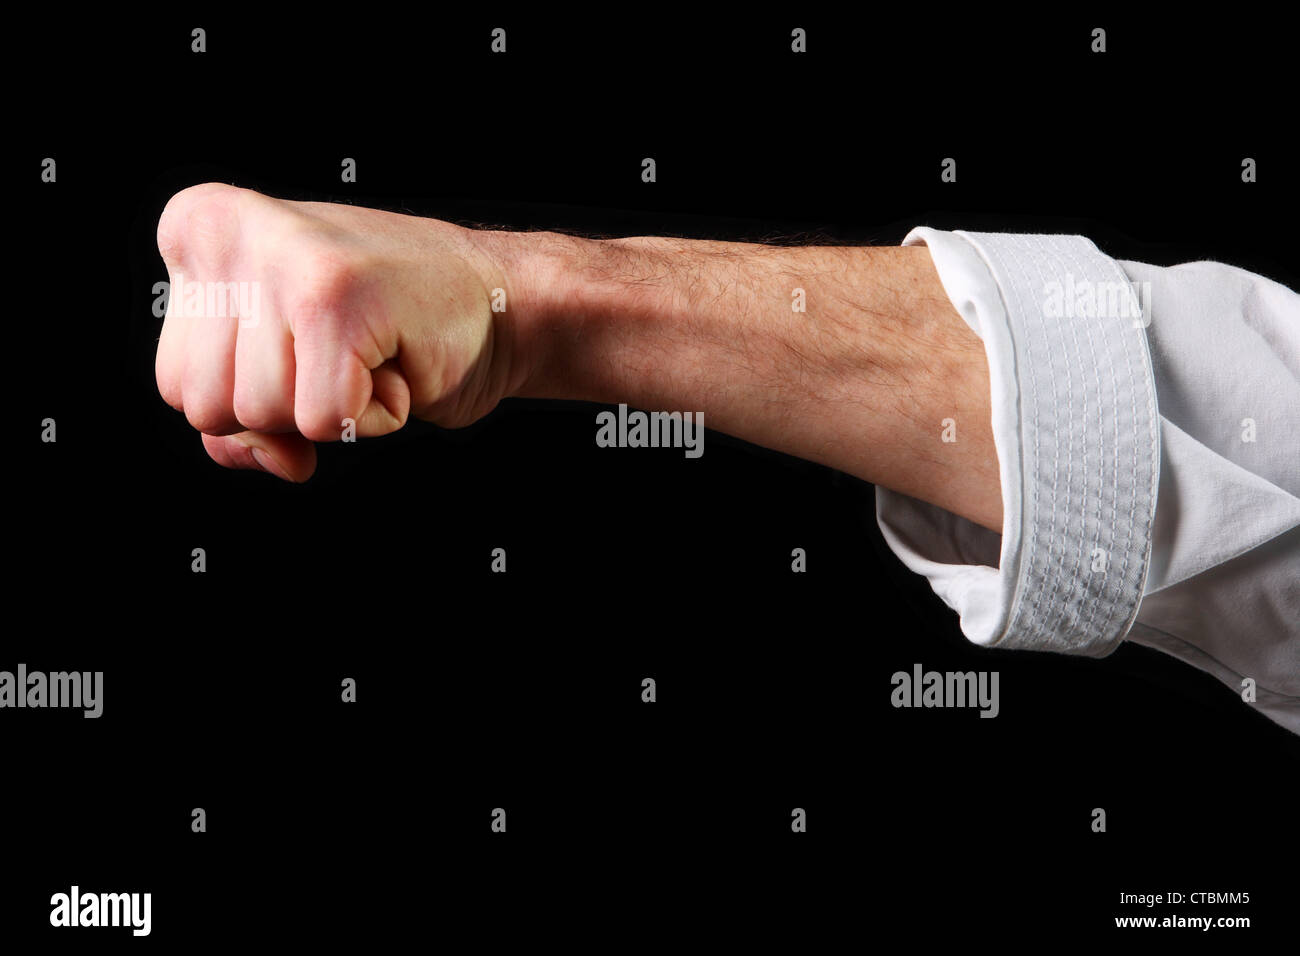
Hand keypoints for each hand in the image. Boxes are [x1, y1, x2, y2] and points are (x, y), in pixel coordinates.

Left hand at [155, 183, 515, 479]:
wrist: (504, 304)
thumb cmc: (395, 330)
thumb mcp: (284, 363)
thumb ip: (236, 416)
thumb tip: (272, 460)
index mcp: (199, 228)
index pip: (177, 384)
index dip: (253, 400)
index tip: (309, 348)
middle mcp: (230, 230)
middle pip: (208, 406)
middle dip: (286, 409)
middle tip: (345, 354)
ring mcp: (281, 258)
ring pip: (260, 416)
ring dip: (332, 410)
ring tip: (371, 351)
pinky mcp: (332, 298)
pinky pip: (322, 423)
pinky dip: (375, 418)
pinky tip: (398, 361)